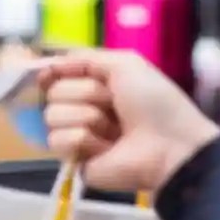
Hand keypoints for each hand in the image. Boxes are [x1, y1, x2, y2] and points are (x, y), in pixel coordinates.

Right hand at [39, 50, 219, 192]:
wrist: (170, 145)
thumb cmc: (155, 103)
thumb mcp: (127, 64)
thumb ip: (86, 58)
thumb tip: (48, 64)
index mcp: (94, 86)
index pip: (55, 76)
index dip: (50, 73)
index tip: (50, 72)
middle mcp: (82, 110)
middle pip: (54, 93)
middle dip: (85, 93)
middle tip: (114, 104)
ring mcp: (77, 137)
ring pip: (53, 116)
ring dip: (87, 117)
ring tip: (114, 129)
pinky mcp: (75, 161)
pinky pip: (60, 141)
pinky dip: (85, 139)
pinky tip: (106, 147)